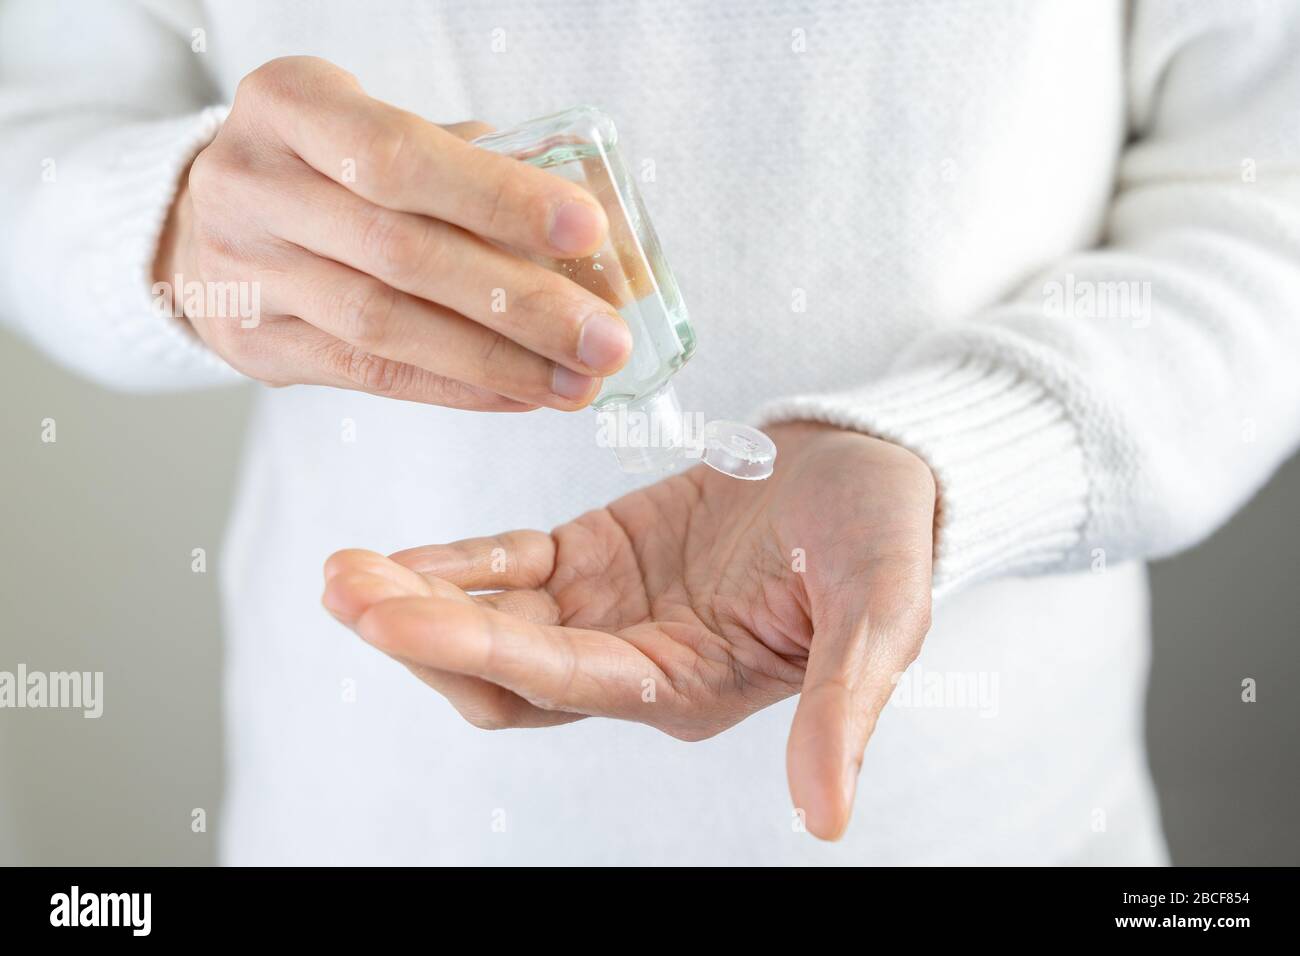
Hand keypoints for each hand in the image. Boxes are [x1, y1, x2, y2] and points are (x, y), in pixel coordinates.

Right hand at [155, 56, 631, 409]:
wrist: (206, 221)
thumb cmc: (327, 169)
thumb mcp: (382, 134)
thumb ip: (476, 168)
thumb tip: (602, 241)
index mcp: (291, 104)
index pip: (399, 154)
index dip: (497, 196)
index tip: (587, 229)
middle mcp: (253, 185)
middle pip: (400, 252)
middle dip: (519, 302)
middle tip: (606, 337)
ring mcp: (244, 272)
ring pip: (385, 326)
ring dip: (497, 360)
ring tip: (578, 381)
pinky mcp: (255, 343)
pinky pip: (370, 376)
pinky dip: (458, 387)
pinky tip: (524, 393)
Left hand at [323, 423, 935, 837]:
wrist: (878, 460)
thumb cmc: (888, 535)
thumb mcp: (882, 616)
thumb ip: (842, 711)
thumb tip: (828, 822)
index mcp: (688, 688)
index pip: (560, 682)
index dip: (476, 649)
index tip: (391, 614)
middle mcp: (634, 663)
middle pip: (501, 672)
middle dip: (421, 636)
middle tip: (343, 587)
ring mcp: (608, 608)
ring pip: (490, 623)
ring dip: (418, 600)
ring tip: (344, 567)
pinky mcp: (596, 555)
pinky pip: (508, 567)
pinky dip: (452, 563)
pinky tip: (395, 555)